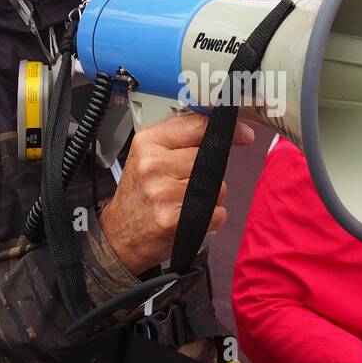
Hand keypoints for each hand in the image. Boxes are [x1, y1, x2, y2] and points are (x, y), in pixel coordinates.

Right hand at [99, 113, 253, 275]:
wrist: (118, 236)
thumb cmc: (138, 196)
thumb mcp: (148, 157)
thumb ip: (180, 140)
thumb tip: (226, 131)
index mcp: (147, 143)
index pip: (198, 126)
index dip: (227, 130)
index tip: (243, 134)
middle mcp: (153, 165)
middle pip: (211, 159)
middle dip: (208, 173)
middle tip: (184, 184)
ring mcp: (162, 193)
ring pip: (217, 186)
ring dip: (210, 197)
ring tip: (182, 202)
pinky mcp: (174, 219)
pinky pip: (217, 212)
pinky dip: (211, 217)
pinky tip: (187, 218)